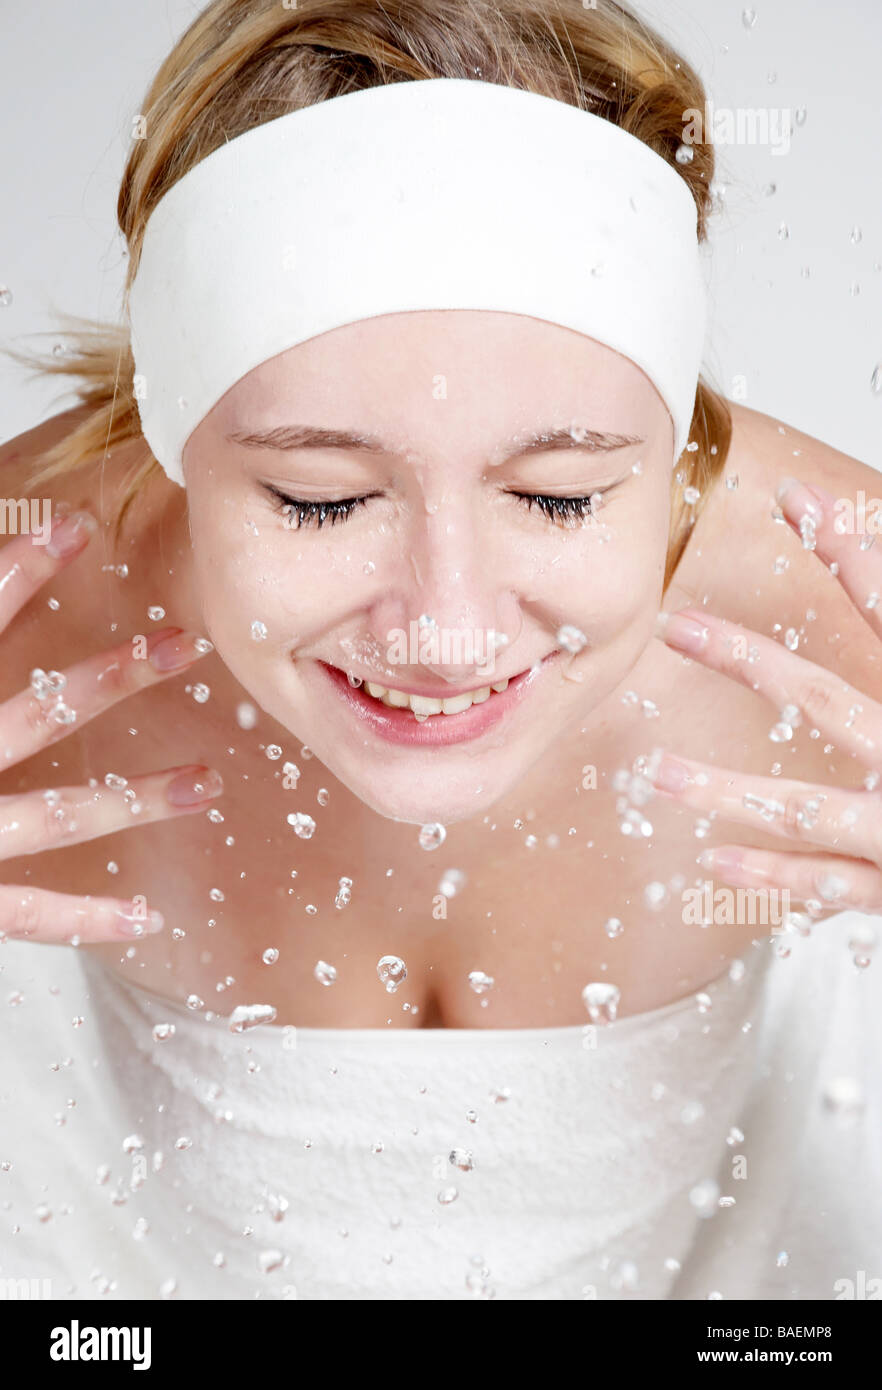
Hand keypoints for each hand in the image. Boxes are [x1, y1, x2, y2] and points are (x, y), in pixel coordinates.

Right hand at [0, 509, 222, 942]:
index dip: (14, 577)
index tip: (73, 531)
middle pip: (36, 714)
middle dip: (112, 678)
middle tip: (183, 646)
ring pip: (57, 814)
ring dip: (137, 799)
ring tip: (207, 784)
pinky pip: (26, 914)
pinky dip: (82, 919)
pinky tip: (143, 913)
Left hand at [651, 476, 881, 917]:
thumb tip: (873, 564)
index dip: (846, 554)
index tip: (795, 498)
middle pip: (825, 698)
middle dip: (748, 660)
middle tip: (677, 626)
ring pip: (806, 806)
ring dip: (727, 791)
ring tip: (657, 771)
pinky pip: (829, 886)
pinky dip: (772, 876)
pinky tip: (713, 860)